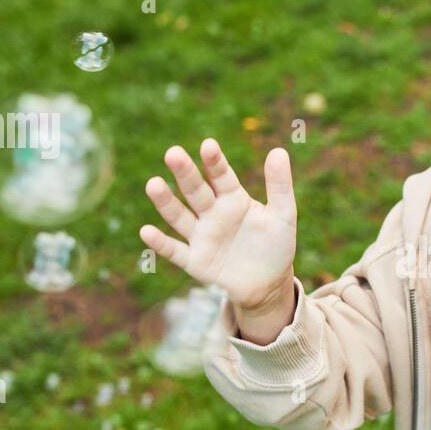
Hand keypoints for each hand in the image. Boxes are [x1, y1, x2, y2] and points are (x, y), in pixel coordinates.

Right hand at [139, 139, 297, 312]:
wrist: (269, 284)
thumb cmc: (275, 245)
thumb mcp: (284, 215)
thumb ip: (280, 185)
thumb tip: (279, 150)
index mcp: (233, 198)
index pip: (221, 176)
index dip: (214, 162)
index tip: (208, 145)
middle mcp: (212, 213)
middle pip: (196, 191)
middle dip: (185, 173)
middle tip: (174, 153)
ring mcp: (201, 236)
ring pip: (180, 216)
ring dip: (166, 202)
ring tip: (153, 184)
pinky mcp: (195, 261)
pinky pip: (175, 251)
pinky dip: (161, 243)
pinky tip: (146, 231)